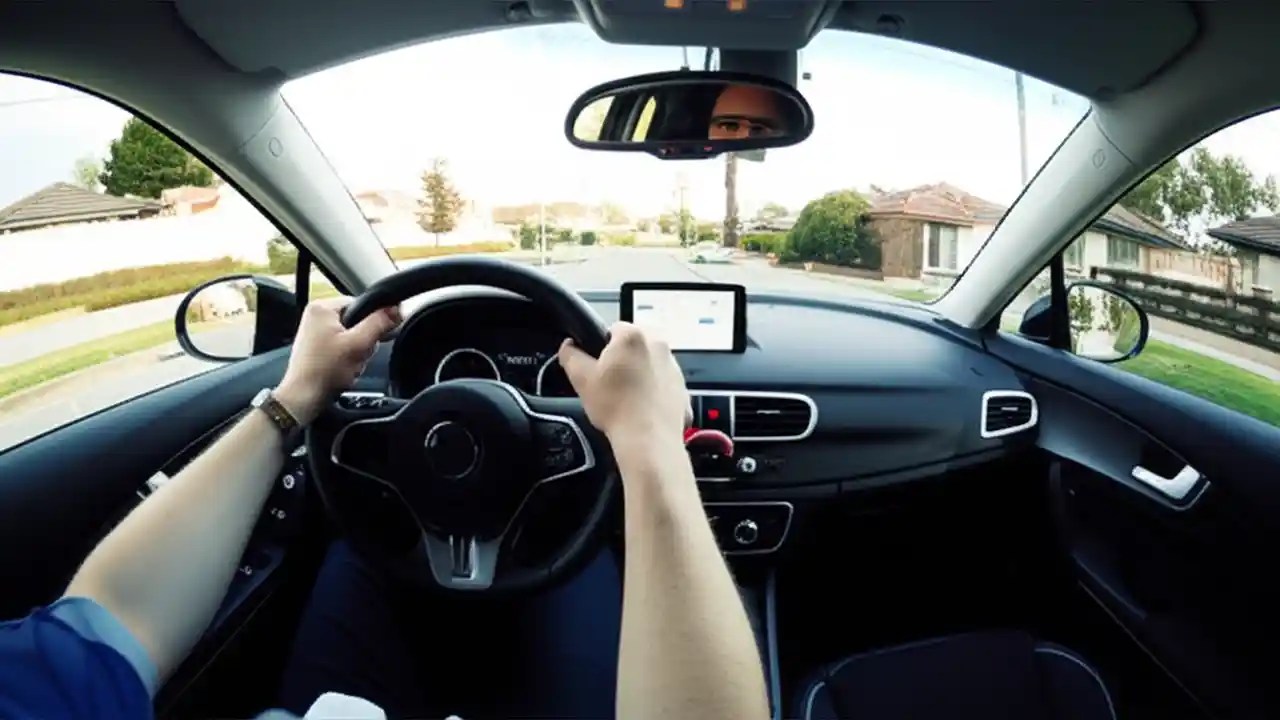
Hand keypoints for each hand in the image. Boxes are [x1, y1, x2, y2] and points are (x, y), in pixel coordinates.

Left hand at [275, 298, 401, 423]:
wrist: (304, 398)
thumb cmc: (324, 371)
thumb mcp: (359, 344)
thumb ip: (379, 323)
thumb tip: (397, 309)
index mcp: (322, 307)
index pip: (362, 305)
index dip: (373, 323)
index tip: (374, 339)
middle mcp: (315, 315)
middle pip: (357, 320)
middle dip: (363, 340)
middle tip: (357, 355)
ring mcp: (314, 331)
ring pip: (352, 335)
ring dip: (357, 350)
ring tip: (348, 363)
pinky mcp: (316, 346)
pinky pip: (342, 345)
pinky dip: (347, 356)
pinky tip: (343, 367)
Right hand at [558, 322, 689, 442]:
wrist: (647, 440)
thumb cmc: (617, 408)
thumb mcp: (581, 379)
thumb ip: (570, 355)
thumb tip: (568, 347)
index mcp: (633, 337)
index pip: (613, 328)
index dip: (601, 348)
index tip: (597, 366)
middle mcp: (659, 347)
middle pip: (635, 347)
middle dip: (623, 361)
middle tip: (610, 384)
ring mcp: (675, 369)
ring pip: (651, 366)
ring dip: (639, 377)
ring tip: (625, 400)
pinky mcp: (682, 389)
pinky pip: (663, 387)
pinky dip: (653, 395)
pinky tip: (641, 410)